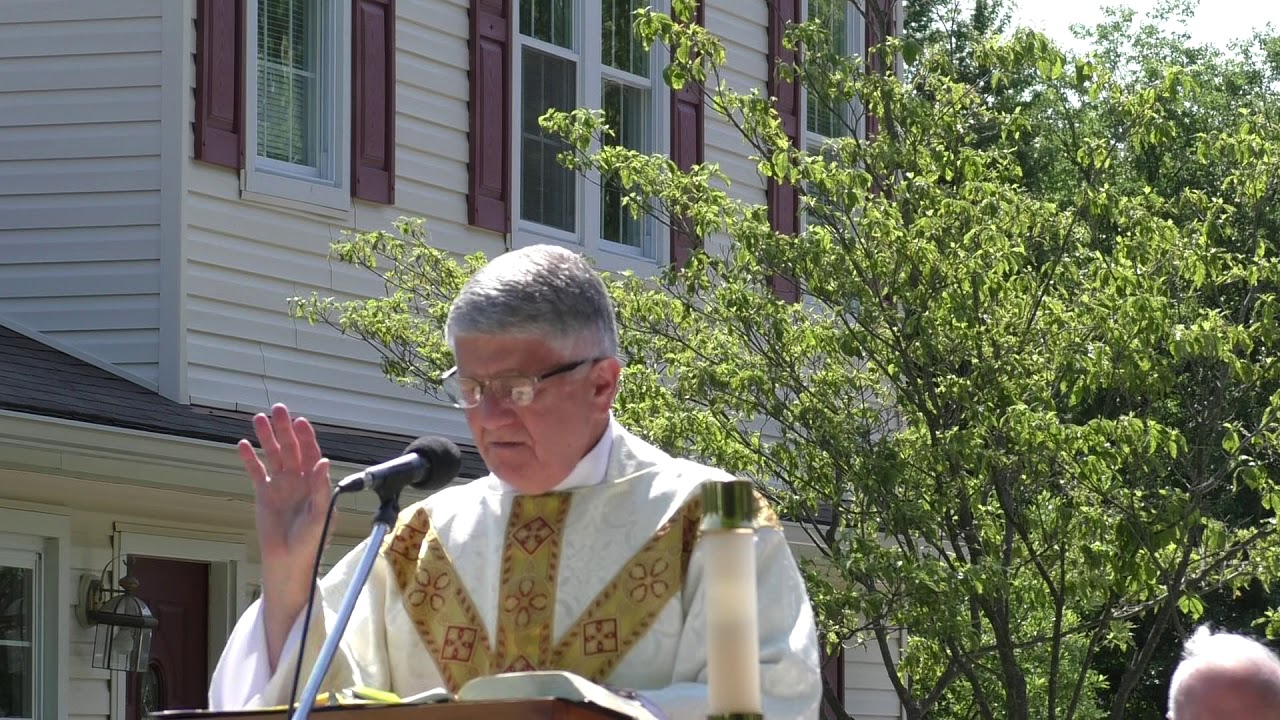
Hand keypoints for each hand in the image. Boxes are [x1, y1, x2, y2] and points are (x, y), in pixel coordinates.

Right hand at [237, 403, 331, 667]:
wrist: (289, 561)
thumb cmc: (311, 541)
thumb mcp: (320, 516)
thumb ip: (322, 490)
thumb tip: (324, 462)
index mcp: (316, 482)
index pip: (312, 454)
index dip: (306, 437)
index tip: (299, 422)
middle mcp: (299, 479)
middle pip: (291, 449)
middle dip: (285, 429)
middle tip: (278, 409)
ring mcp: (281, 484)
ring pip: (273, 456)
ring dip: (267, 438)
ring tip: (258, 418)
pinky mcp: (264, 494)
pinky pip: (257, 472)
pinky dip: (250, 458)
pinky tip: (243, 444)